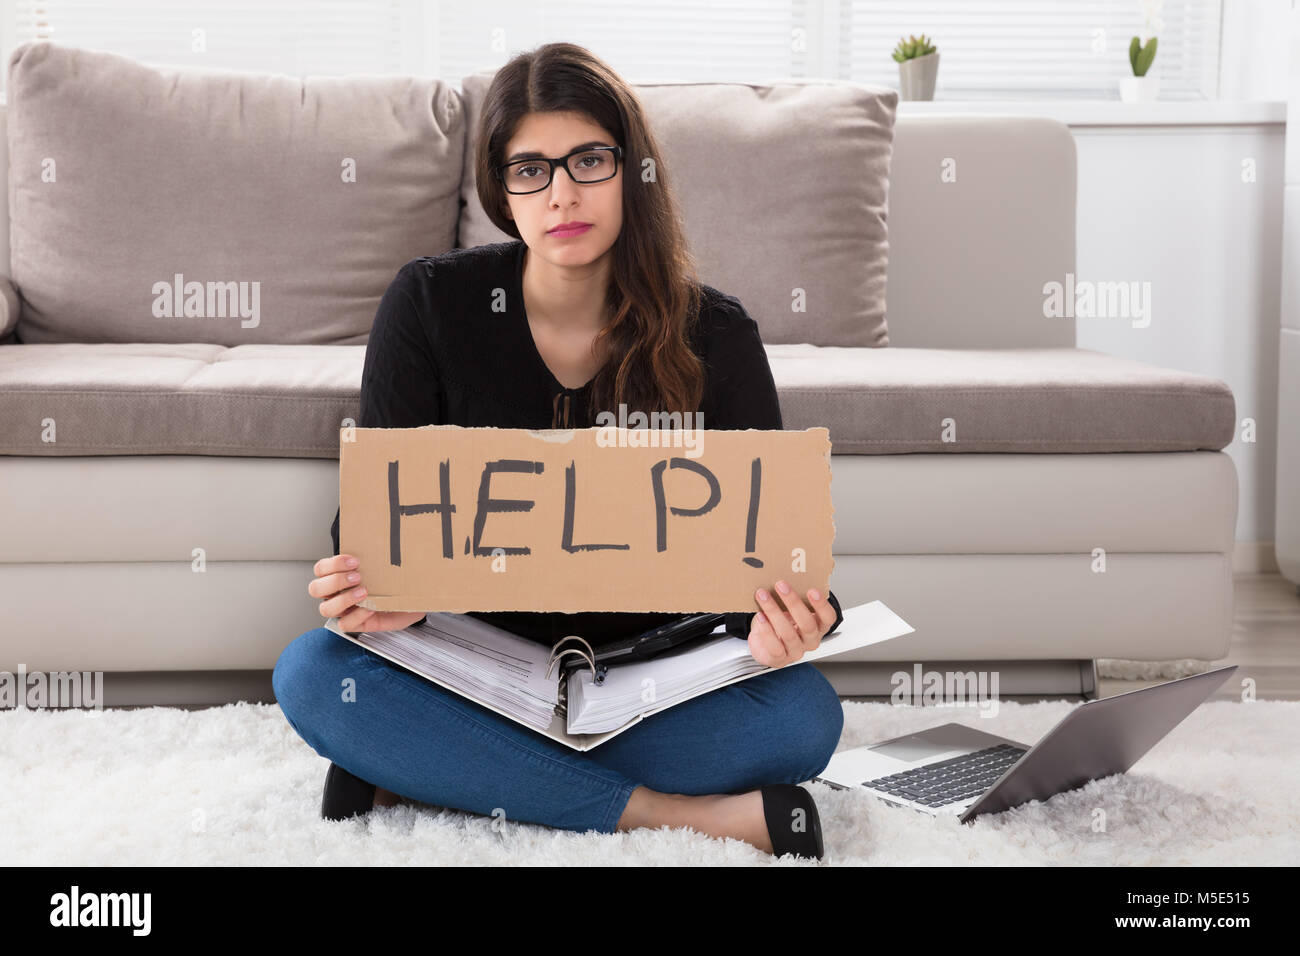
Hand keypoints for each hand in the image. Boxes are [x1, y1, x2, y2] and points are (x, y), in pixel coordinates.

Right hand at [308, 554, 425, 634]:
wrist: (411, 599)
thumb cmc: (394, 580)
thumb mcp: (386, 563)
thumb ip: (378, 552)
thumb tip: (382, 534)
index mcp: (338, 575)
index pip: (321, 569)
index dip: (333, 564)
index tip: (354, 560)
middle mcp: (336, 593)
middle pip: (316, 588)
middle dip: (336, 581)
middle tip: (357, 576)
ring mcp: (345, 610)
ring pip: (326, 608)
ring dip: (344, 599)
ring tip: (364, 591)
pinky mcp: (356, 624)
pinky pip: (345, 624)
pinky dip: (356, 616)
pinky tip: (371, 608)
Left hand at [746, 581, 836, 667]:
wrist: (765, 643)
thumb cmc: (782, 621)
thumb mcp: (790, 607)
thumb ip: (793, 595)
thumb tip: (785, 573)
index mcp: (819, 626)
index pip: (828, 617)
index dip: (821, 605)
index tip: (812, 590)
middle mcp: (811, 640)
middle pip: (807, 624)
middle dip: (793, 603)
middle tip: (781, 585)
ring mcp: (796, 651)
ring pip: (788, 634)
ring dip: (774, 612)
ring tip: (763, 596)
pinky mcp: (780, 659)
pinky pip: (775, 646)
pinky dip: (766, 630)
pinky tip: (760, 616)